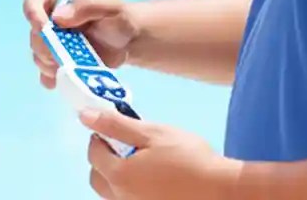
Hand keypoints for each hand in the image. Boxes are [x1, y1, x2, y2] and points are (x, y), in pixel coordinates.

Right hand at [22, 0, 139, 88]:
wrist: (128, 41)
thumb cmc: (118, 17)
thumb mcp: (108, 4)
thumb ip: (85, 5)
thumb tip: (57, 17)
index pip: (32, 2)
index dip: (33, 15)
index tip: (45, 29)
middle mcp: (49, 21)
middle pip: (34, 35)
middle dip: (47, 46)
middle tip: (66, 52)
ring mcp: (53, 44)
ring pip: (39, 56)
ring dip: (52, 63)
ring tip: (73, 64)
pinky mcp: (58, 63)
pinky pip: (46, 73)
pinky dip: (53, 78)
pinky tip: (65, 79)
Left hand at [80, 109, 231, 199]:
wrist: (221, 190)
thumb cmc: (189, 158)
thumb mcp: (152, 133)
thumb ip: (116, 125)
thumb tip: (85, 116)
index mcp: (119, 175)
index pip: (93, 153)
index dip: (99, 137)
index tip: (113, 128)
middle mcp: (121, 198)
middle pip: (98, 177)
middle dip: (104, 159)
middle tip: (125, 146)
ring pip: (112, 193)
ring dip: (117, 176)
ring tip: (142, 164)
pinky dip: (132, 189)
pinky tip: (153, 180)